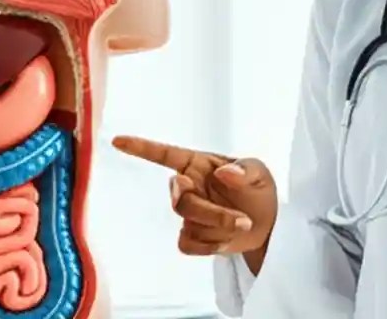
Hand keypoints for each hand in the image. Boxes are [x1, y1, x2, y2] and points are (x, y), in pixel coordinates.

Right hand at [112, 135, 277, 269]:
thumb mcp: (260, 174)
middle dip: (212, 213)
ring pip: (187, 223)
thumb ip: (246, 171)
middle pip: (180, 201)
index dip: (141, 148)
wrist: (268, 225)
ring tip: (243, 225)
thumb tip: (223, 173)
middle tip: (243, 220)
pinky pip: (186, 243)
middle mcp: (189, 185)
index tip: (118, 141)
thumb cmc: (259, 190)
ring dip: (218, 228)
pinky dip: (209, 246)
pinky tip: (225, 240)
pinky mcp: (190, 234)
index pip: (165, 155)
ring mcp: (188, 211)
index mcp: (199, 164)